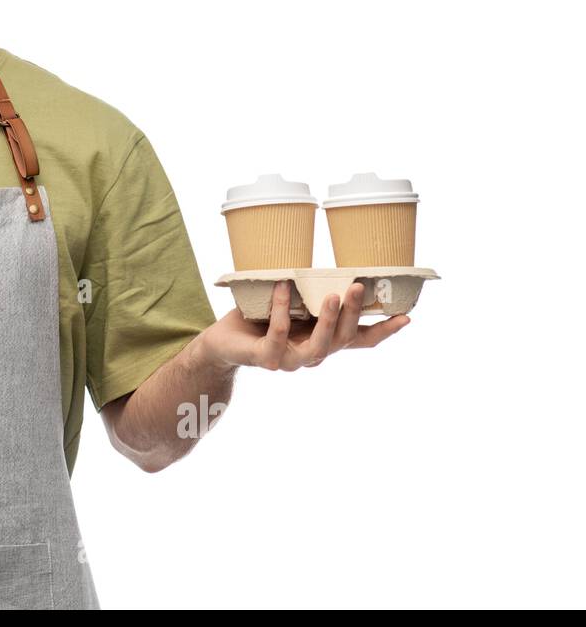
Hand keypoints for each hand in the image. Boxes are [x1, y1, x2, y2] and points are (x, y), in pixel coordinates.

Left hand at [203, 279, 410, 371]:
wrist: (221, 342)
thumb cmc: (258, 320)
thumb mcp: (292, 306)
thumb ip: (310, 295)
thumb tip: (331, 265)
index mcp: (322, 341)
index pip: (360, 341)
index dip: (383, 332)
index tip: (407, 316)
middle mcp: (311, 355)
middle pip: (343, 340)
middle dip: (354, 314)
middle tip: (360, 286)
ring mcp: (290, 361)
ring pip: (319, 346)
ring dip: (328, 321)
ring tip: (332, 295)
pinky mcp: (266, 359)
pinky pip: (278, 335)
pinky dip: (281, 310)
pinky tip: (283, 289)